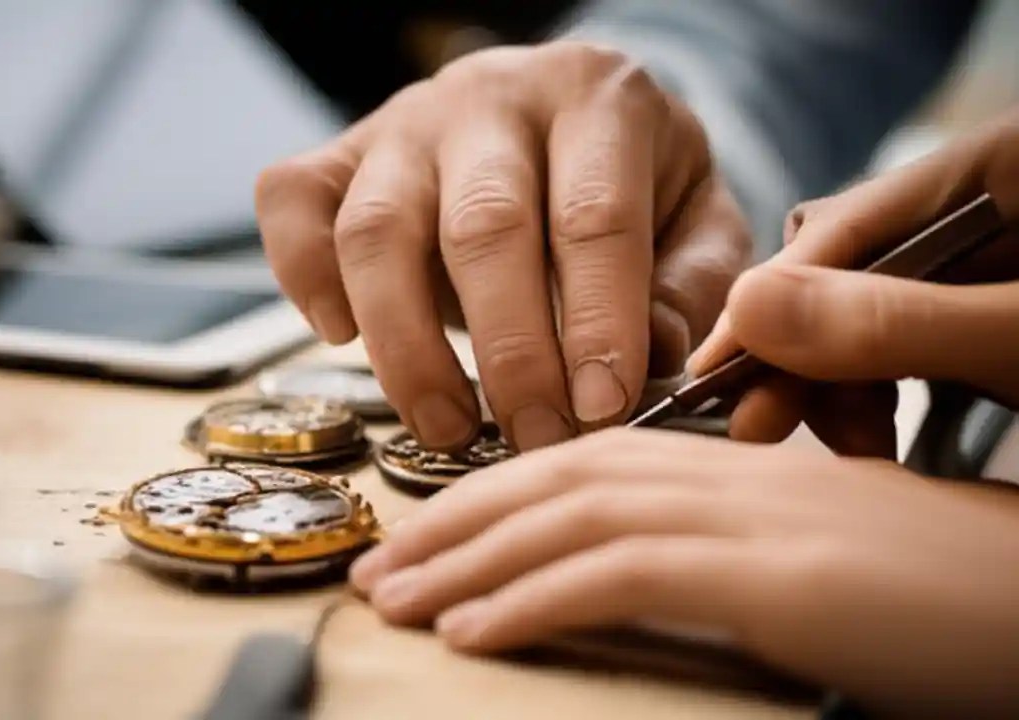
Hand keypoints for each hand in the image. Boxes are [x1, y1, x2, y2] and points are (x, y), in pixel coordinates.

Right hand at [257, 42, 750, 450]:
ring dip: (406, 347)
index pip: (594, 218)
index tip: (601, 409)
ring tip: (448, 427)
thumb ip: (688, 286)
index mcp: (596, 100)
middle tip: (533, 436)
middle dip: (509, 352)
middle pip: (482, 227)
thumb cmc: (626, 179)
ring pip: (376, 231)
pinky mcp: (338, 154)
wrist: (553, 111)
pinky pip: (292, 204)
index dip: (597, 324)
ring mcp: (402, 125)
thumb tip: (647, 357)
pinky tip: (342, 337)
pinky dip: (304, 277)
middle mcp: (490, 98)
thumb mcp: (694, 217)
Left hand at [350, 429, 1018, 718]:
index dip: (489, 494)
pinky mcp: (769, 575)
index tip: (424, 537)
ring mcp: (747, 515)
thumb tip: (629, 571)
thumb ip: (717, 545)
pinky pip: (620, 576)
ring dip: (467, 563)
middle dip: (454, 524)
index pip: (581, 460)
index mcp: (730, 464)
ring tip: (397, 603)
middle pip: (556, 478)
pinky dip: (532, 601)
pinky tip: (474, 633)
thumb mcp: (802, 553)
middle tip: (379, 568)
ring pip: (568, 520)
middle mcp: (727, 472)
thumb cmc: (932, 592)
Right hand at [688, 109, 1018, 456]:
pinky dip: (878, 398)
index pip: (840, 224)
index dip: (769, 299)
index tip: (711, 369)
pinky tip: (876, 437)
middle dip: (804, 354)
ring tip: (854, 446)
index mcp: (999, 166)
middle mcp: (979, 206)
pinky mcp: (980, 318)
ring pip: (865, 316)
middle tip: (762, 422)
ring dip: (837, 387)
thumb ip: (894, 319)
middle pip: (843, 270)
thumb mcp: (1018, 335)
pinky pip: (904, 348)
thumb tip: (746, 312)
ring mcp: (979, 266)